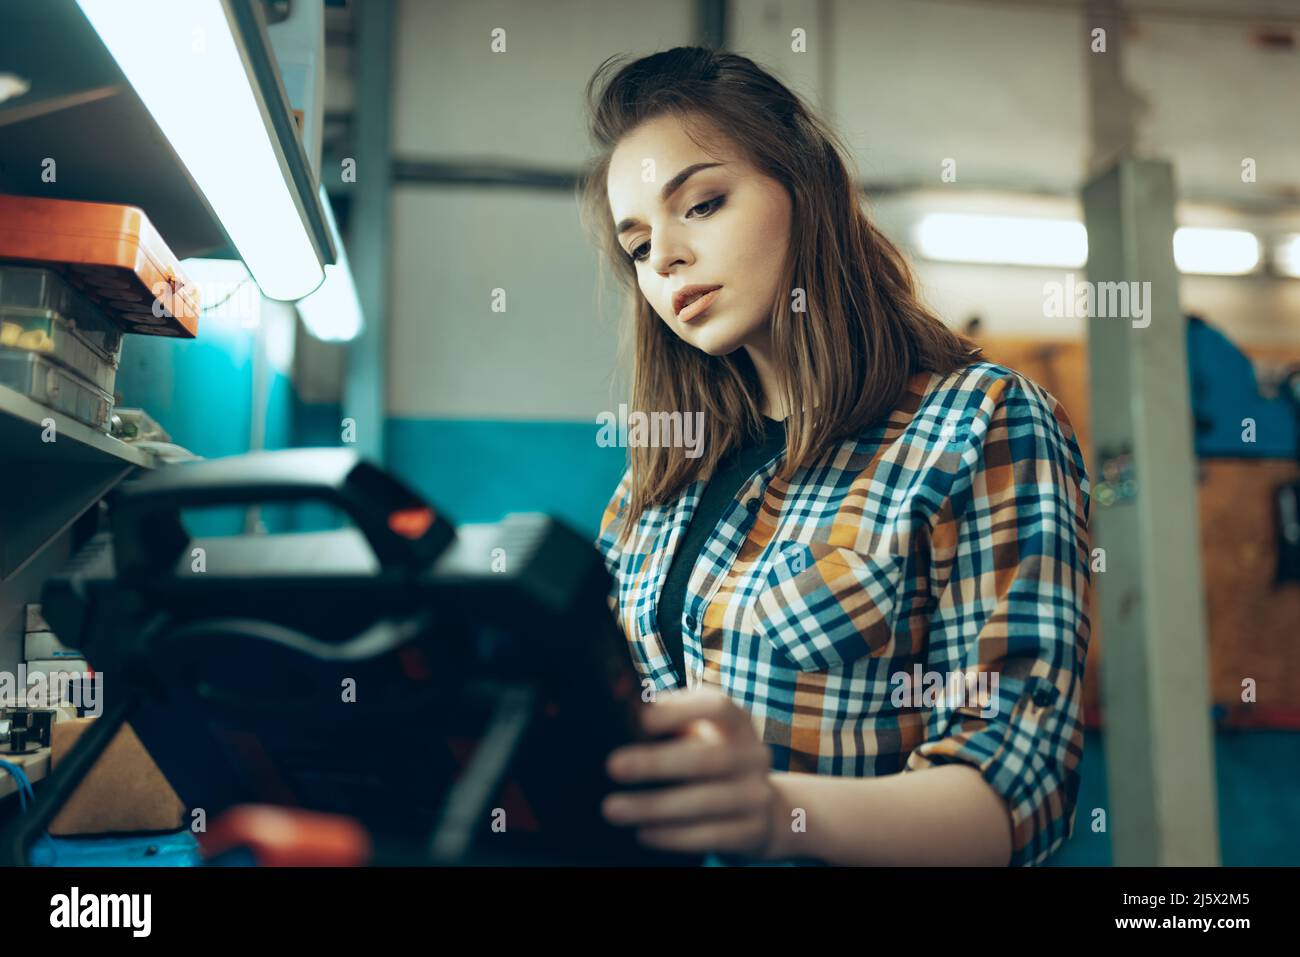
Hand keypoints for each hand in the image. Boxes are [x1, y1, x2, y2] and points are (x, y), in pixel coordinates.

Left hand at [601, 686, 777, 857]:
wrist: (765, 808)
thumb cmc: (713, 760)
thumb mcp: (701, 734)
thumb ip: (670, 721)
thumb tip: (624, 711)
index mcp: (738, 723)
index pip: (718, 707)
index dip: (681, 710)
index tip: (642, 719)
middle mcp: (753, 756)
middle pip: (706, 758)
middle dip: (655, 763)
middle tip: (613, 766)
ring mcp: (757, 795)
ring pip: (704, 802)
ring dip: (654, 806)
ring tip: (613, 809)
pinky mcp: (753, 831)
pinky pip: (710, 836)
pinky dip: (673, 836)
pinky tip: (643, 833)